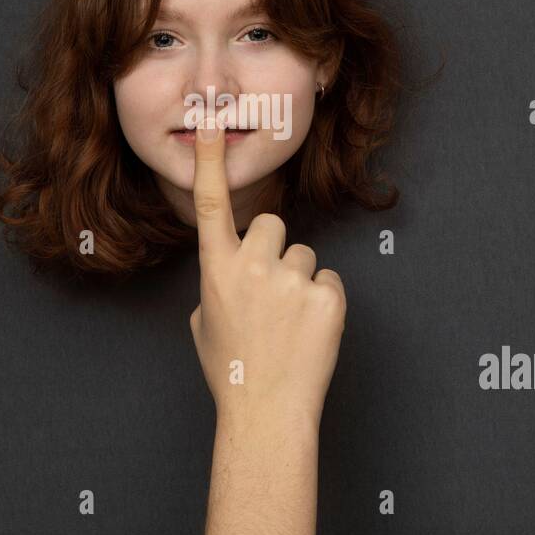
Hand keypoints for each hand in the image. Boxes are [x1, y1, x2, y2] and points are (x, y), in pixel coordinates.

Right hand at [187, 112, 346, 432]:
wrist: (267, 413)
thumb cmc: (232, 372)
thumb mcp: (205, 325)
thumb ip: (216, 286)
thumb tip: (232, 275)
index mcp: (216, 270)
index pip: (211, 205)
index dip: (209, 161)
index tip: (209, 122)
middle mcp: (252, 266)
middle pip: (273, 225)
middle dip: (275, 251)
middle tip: (271, 293)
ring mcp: (292, 280)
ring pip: (305, 256)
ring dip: (300, 281)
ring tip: (290, 324)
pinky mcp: (328, 297)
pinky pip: (330, 282)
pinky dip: (323, 304)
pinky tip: (309, 334)